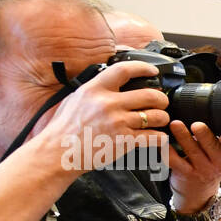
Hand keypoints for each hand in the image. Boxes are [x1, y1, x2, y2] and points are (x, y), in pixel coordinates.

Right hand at [36, 59, 169, 175]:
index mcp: (95, 90)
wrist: (58, 153)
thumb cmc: (64, 129)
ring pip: (156, 116)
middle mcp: (108, 103)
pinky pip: (154, 137)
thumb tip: (108, 82)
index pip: (124, 70)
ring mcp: (118, 122)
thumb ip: (94, 90)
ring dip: (162, 118)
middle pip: (150, 94)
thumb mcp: (75, 99)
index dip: (143, 68)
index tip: (152, 71)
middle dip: (161, 99)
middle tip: (161, 103)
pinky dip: (160, 137)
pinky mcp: (125, 140)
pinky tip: (157, 137)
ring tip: (159, 121)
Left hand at [166, 121, 220, 213]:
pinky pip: (175, 161)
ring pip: (192, 152)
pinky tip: (163, 141)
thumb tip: (204, 111)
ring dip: (183, 136)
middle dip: (204, 135)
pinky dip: (168, 150)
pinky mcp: (185, 174)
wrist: (199, 193)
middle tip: (197, 125)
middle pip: (212, 147)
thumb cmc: (209, 166)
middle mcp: (218, 163)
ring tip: (175, 124)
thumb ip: (217, 139)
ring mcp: (202, 170)